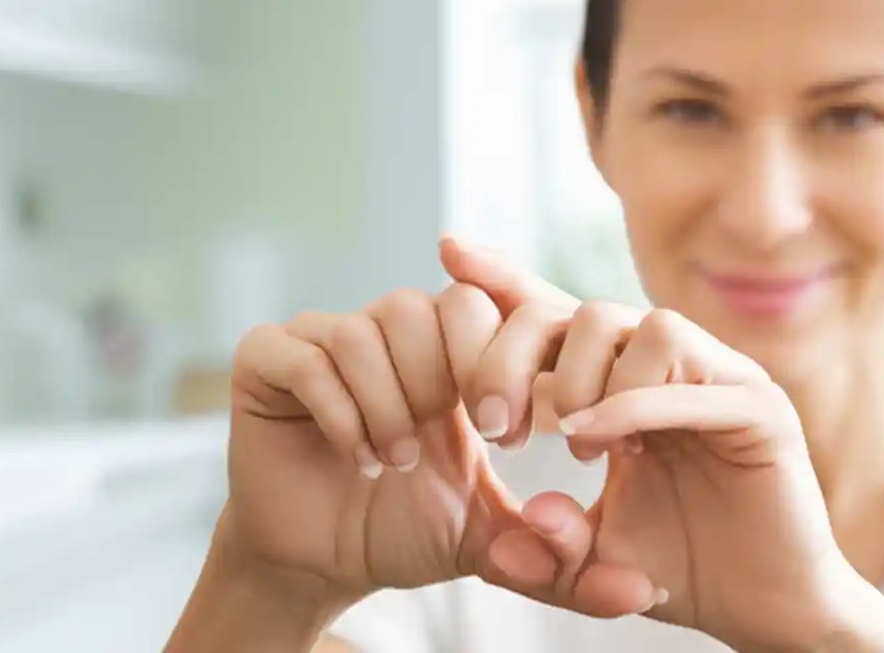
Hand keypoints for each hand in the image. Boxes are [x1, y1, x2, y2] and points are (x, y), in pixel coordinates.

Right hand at [223, 285, 521, 597]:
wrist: (323, 564)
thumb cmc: (404, 532)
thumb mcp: (488, 529)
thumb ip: (550, 540)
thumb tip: (617, 580)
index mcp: (437, 348)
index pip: (475, 304)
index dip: (494, 361)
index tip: (501, 434)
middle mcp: (379, 330)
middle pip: (420, 307)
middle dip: (438, 382)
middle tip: (436, 447)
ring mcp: (319, 337)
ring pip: (362, 332)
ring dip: (386, 407)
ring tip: (395, 461)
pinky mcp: (266, 358)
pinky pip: (308, 359)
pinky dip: (339, 414)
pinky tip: (356, 457)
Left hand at [442, 238, 881, 650]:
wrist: (761, 610)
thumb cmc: (674, 568)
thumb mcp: (586, 558)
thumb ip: (543, 543)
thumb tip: (532, 514)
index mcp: (623, 381)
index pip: (560, 314)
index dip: (505, 280)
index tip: (448, 254)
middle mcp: (670, 367)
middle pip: (583, 312)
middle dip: (521, 355)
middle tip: (495, 422)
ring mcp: (719, 378)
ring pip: (639, 326)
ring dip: (586, 380)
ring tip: (572, 443)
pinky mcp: (759, 407)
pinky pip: (687, 377)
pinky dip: (631, 406)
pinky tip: (593, 440)